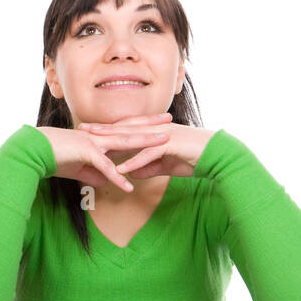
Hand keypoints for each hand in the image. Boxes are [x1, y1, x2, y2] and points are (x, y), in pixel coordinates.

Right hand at [36, 112, 172, 191]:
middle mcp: (98, 136)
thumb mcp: (76, 169)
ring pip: (124, 142)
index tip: (157, 123)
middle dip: (151, 125)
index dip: (141, 126)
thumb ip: (92, 174)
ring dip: (145, 143)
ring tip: (164, 143)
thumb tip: (104, 182)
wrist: (33, 152)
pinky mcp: (85, 153)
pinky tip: (129, 186)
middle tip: (170, 120)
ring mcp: (93, 143)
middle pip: (129, 129)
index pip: (124, 130)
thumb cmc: (52, 158)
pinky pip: (105, 167)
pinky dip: (117, 177)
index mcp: (97, 137)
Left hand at [77, 116, 214, 179]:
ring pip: (134, 137)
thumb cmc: (194, 158)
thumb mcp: (166, 165)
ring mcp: (164, 136)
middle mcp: (157, 129)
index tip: (90, 130)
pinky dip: (135, 162)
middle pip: (125, 128)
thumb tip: (133, 173)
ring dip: (114, 142)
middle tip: (83, 129)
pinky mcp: (171, 145)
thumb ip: (149, 166)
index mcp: (155, 131)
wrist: (218, 156)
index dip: (108, 128)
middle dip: (104, 129)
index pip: (127, 128)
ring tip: (96, 145)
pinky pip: (149, 154)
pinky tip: (121, 169)